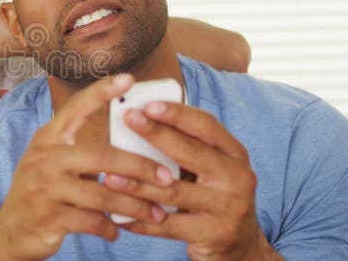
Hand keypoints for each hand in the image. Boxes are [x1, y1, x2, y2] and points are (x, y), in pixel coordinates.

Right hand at [0, 75, 175, 260]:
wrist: (11, 231)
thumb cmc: (43, 192)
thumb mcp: (54, 163)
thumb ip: (82, 152)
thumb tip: (134, 148)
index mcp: (48, 138)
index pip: (76, 108)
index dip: (102, 91)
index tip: (129, 78)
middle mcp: (43, 157)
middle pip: (102, 156)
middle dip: (141, 168)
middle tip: (168, 178)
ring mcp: (44, 187)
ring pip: (103, 193)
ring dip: (135, 205)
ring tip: (155, 213)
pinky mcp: (48, 216)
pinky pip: (92, 221)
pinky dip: (111, 227)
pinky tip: (117, 230)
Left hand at [105, 103, 280, 260]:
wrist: (239, 244)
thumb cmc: (212, 195)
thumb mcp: (210, 167)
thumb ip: (185, 147)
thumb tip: (141, 121)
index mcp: (235, 154)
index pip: (206, 125)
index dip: (177, 113)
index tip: (148, 104)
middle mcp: (237, 177)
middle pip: (190, 152)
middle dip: (155, 134)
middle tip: (128, 120)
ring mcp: (227, 208)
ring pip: (173, 191)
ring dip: (137, 184)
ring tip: (109, 176)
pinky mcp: (213, 234)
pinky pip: (168, 226)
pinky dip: (141, 220)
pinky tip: (119, 215)